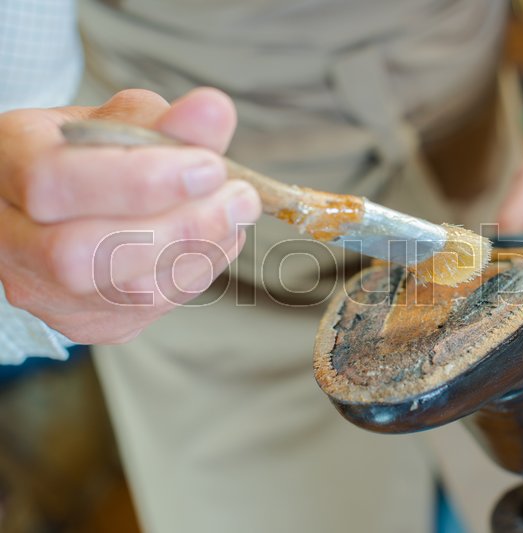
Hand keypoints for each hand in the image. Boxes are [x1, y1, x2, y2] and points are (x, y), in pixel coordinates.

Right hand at [0, 88, 261, 343]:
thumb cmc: (89, 157)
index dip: (139, 180)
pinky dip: (200, 268)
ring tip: (236, 210)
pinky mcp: (91, 324)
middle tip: (240, 197)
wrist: (68, 208)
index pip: (56, 183)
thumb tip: (214, 112)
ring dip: (202, 249)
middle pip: (83, 255)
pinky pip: (155, 307)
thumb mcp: (116, 122)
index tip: (210, 166)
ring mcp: (47, 292)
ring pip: (127, 291)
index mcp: (5, 168)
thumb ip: (164, 121)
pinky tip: (218, 236)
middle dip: (179, 227)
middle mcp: (13, 241)